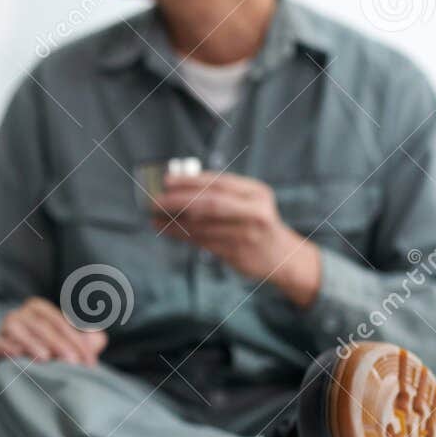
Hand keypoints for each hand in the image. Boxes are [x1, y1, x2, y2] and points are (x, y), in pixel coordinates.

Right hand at [0, 298, 107, 365]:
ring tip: (46, 358)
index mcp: (39, 309)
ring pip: (16, 329)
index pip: (60, 322)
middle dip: (59, 344)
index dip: (77, 341)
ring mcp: (3, 328)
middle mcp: (20, 315)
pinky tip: (18, 355)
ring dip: (32, 342)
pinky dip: (5, 346)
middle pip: (41, 326)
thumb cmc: (49, 357)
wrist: (16, 373)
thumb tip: (95, 333)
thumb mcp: (72, 348)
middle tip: (73, 362)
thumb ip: (90, 340)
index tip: (89, 362)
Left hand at [153, 172, 321, 306]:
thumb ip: (222, 192)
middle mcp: (254, 212)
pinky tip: (167, 230)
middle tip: (155, 201)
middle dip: (179, 201)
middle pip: (210, 203)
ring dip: (174, 222)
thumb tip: (179, 186)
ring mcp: (246, 235)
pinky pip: (202, 242)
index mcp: (256, 193)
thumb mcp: (249, 200)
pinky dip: (181, 236)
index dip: (190, 181)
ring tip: (155, 217)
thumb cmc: (256, 222)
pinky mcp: (236, 254)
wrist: (280, 256)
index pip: (219, 182)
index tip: (166, 180)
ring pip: (203, 226)